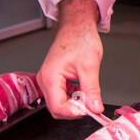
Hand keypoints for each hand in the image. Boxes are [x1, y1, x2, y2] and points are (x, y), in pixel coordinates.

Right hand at [38, 0, 104, 118]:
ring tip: (88, 95)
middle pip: (56, 108)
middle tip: (91, 104)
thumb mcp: (90, 66)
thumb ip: (92, 91)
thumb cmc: (80, 39)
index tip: (90, 110)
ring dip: (74, 104)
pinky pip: (60, 95)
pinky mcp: (53, 79)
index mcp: (50, 77)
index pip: (58, 107)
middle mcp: (45, 80)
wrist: (77, 26)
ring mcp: (48, 80)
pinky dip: (72, 97)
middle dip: (74, 110)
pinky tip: (82, 90)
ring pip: (58, 103)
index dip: (75, 112)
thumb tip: (95, 108)